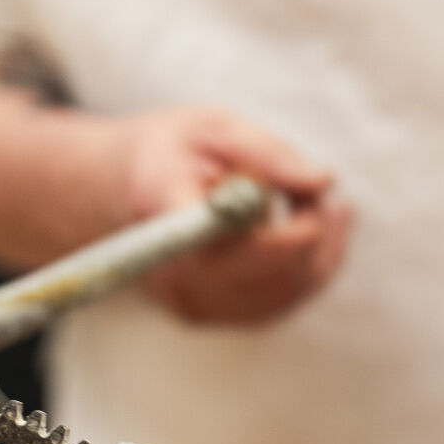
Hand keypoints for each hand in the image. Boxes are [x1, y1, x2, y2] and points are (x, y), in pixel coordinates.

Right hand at [112, 106, 351, 323]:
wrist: (121, 191)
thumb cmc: (168, 154)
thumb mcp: (214, 129)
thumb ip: (266, 153)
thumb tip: (322, 182)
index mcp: (171, 221)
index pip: (245, 248)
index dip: (293, 234)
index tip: (317, 197)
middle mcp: (177, 276)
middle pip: (275, 276)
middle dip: (316, 233)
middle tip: (318, 189)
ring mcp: (191, 303)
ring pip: (285, 294)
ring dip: (320, 252)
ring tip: (320, 204)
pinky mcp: (206, 315)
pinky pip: (276, 304)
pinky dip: (305, 271)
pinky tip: (310, 234)